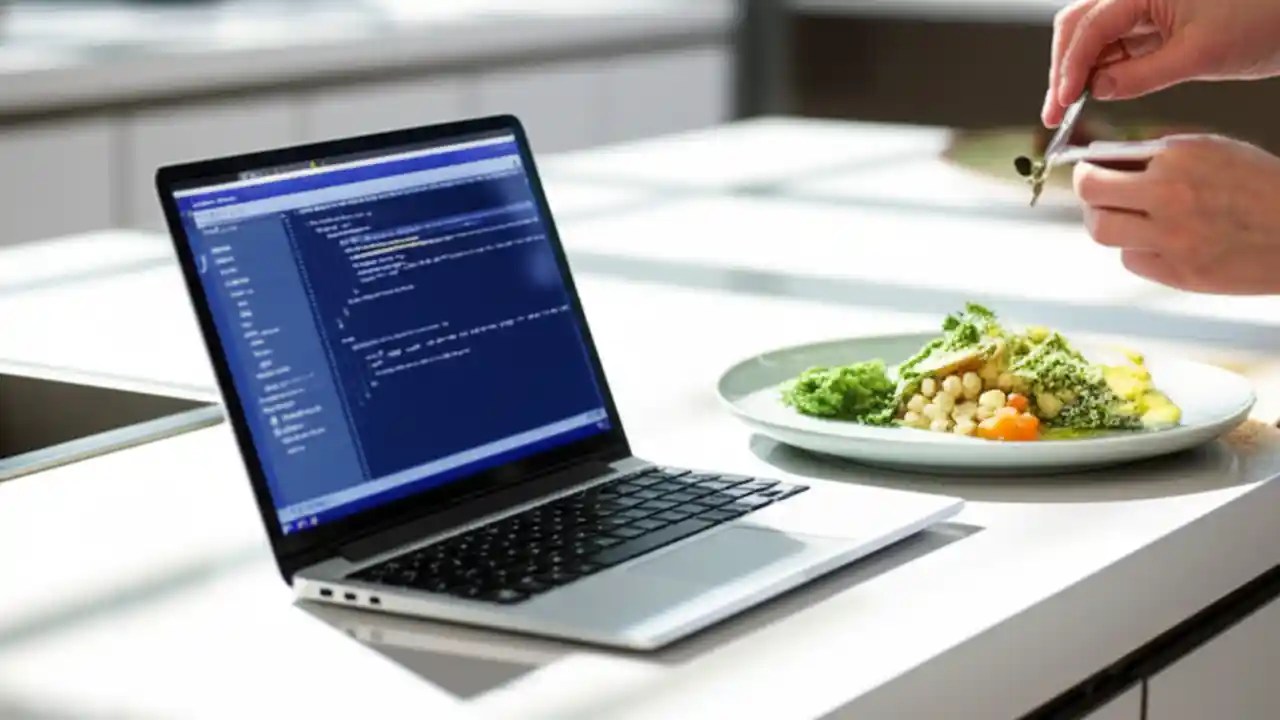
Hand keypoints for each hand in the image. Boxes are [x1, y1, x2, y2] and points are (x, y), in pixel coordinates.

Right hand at [1044, 0, 1279, 126]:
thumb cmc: (1264, 20)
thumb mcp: (1199, 56)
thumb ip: (1141, 76)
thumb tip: (1097, 91)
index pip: (1090, 27)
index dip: (1071, 67)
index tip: (1062, 103)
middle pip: (1079, 25)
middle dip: (1063, 67)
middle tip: (1055, 112)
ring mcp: (1147, 4)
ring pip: (1094, 36)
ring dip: (1080, 71)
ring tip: (1071, 109)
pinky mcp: (1158, 20)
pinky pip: (1118, 43)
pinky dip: (1104, 69)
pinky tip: (1097, 93)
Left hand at [1073, 134, 1279, 293]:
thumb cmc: (1260, 186)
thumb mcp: (1214, 151)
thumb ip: (1160, 155)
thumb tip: (1104, 161)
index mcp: (1179, 156)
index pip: (1102, 163)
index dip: (1086, 169)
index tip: (1086, 171)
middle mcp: (1170, 194)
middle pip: (1090, 195)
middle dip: (1087, 193)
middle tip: (1095, 194)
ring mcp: (1172, 237)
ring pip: (1103, 230)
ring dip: (1106, 222)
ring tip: (1126, 217)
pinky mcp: (1179, 273)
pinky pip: (1132, 259)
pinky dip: (1138, 250)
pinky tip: (1161, 241)